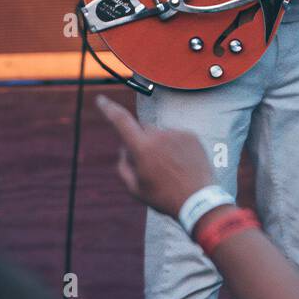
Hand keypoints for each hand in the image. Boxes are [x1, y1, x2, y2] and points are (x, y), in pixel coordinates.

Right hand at [95, 94, 214, 216]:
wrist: (198, 200)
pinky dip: (175, 146)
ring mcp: (177, 133)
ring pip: (161, 134)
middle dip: (141, 141)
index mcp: (142, 148)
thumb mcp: (135, 189)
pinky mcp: (191, 135)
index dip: (109, 109)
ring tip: (170, 169)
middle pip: (143, 130)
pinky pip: (176, 136)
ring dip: (160, 145)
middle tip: (149, 164)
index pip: (121, 121)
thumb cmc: (164, 197)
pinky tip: (181, 165)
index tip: (101, 99)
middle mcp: (159, 135)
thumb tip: (124, 149)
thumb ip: (123, 167)